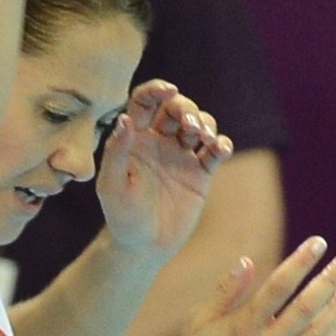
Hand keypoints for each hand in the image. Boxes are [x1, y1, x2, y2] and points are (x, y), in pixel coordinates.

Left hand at [96, 80, 235, 260]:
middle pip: (176, 108)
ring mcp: (181, 155)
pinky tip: (219, 149)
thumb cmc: (121, 215)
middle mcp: (158, 141)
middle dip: (187, 108)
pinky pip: (215, 151)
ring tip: (204, 139)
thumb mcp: (112, 185)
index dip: (156, 89)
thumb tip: (125, 119)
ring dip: (206, 123)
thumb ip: (117, 152)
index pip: (144, 101)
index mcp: (133, 138)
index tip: (169, 89)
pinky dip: (222, 145)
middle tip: (190, 126)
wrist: (144, 246)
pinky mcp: (201, 173)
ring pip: (200, 124)